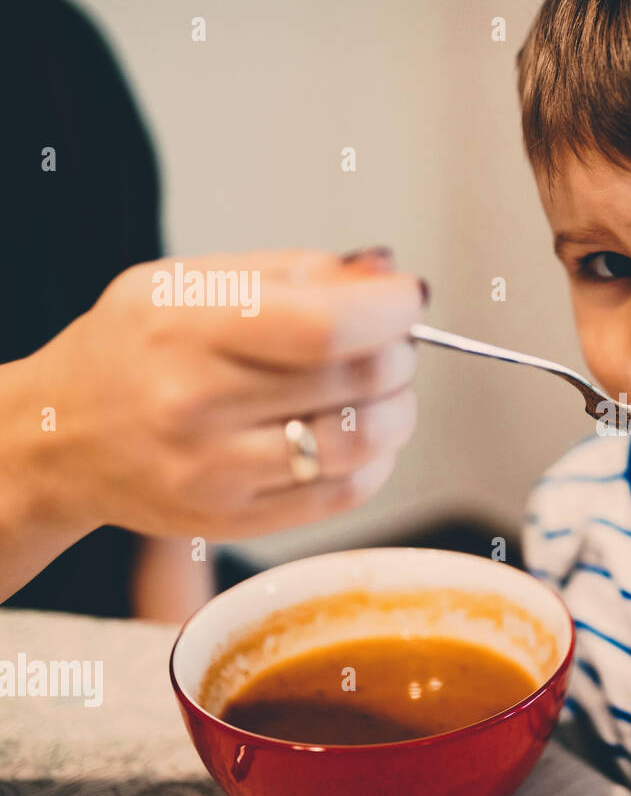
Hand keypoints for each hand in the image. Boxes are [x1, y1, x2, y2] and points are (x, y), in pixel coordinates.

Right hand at [25, 248, 424, 539]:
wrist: (59, 436)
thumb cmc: (136, 346)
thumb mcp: (193, 281)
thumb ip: (297, 273)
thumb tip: (387, 275)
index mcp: (186, 329)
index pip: (326, 328)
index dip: (390, 312)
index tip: (406, 298)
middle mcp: (196, 406)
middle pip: (354, 383)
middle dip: (398, 355)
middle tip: (393, 343)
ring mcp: (215, 474)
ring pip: (359, 444)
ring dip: (397, 410)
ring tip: (384, 389)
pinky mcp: (234, 522)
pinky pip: (343, 494)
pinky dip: (376, 459)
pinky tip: (361, 433)